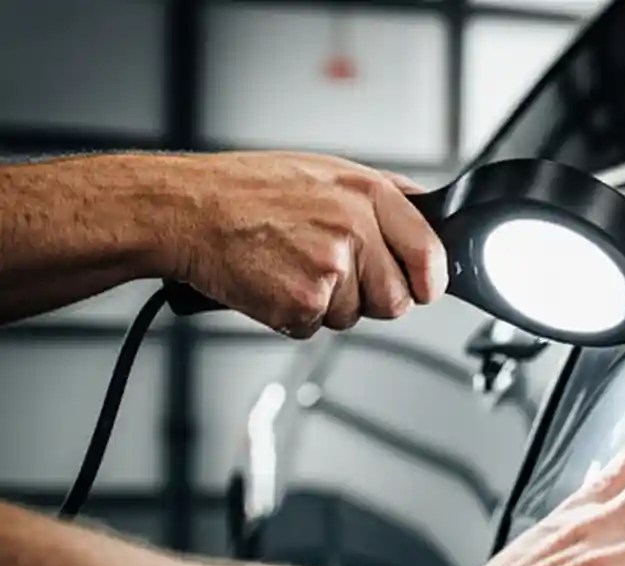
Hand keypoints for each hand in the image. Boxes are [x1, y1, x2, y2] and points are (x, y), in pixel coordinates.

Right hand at [157, 151, 447, 337]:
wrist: (187, 209)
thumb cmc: (249, 190)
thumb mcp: (328, 172)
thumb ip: (382, 198)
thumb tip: (425, 219)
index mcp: (368, 195)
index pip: (429, 253)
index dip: (430, 280)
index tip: (425, 287)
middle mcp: (354, 230)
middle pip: (397, 300)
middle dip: (372, 298)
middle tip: (337, 277)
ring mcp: (329, 269)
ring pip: (354, 317)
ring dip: (328, 305)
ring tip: (293, 266)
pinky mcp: (301, 303)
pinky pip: (315, 327)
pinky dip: (294, 315)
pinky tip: (274, 281)